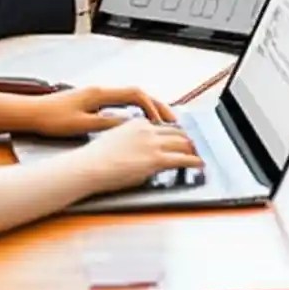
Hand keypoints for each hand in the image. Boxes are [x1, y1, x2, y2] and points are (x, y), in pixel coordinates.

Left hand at [28, 86, 175, 137]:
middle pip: (137, 93)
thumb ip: (106, 123)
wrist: (31, 112)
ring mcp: (97, 94)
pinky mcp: (93, 100)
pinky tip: (138, 121)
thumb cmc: (51, 118)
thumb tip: (128, 124)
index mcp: (99, 94)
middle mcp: (101, 90)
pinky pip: (122, 101)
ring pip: (131, 96)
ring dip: (148, 107)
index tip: (161, 121)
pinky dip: (136, 109)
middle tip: (172, 119)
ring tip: (160, 120)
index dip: (152, 107)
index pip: (135, 95)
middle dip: (157, 105)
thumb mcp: (80, 125)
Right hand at [81, 119, 203, 193]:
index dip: (175, 133)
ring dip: (193, 150)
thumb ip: (134, 139)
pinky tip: (199, 164)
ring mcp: (153, 143)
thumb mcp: (116, 139)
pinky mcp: (156, 159)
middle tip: (195, 147)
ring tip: (200, 155)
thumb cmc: (96, 158)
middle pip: (177, 132)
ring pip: (183, 143)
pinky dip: (194, 161)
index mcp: (138, 122)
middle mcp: (148, 129)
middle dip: (188, 140)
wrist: (89, 167)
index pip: (164, 125)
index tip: (181, 137)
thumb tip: (143, 149)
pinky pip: (182, 159)